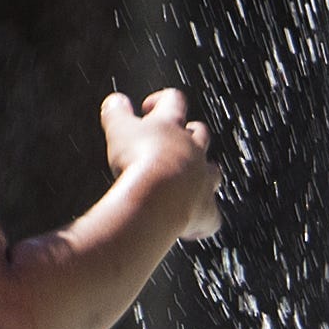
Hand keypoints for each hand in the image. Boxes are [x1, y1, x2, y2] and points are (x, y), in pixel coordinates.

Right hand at [102, 89, 220, 240]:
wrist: (156, 195)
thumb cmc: (138, 160)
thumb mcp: (118, 128)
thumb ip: (116, 112)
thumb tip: (115, 100)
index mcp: (171, 126)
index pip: (173, 101)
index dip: (161, 101)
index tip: (148, 108)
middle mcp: (192, 150)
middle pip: (200, 134)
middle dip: (187, 135)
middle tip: (169, 142)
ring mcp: (202, 179)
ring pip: (213, 171)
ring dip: (202, 174)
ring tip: (186, 180)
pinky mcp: (205, 210)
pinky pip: (212, 218)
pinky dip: (204, 222)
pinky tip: (192, 228)